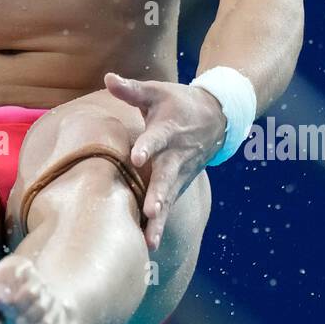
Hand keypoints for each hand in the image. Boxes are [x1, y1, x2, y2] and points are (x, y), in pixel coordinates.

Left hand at [103, 72, 225, 250]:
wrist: (217, 117)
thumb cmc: (177, 103)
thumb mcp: (156, 91)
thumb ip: (131, 89)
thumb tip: (108, 77)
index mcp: (167, 130)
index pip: (156, 139)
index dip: (147, 147)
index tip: (137, 157)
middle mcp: (175, 156)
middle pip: (166, 177)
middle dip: (158, 194)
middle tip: (151, 211)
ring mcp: (180, 174)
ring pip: (170, 199)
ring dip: (160, 220)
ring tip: (150, 241)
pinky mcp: (179, 185)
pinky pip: (170, 207)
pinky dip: (161, 226)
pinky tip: (149, 246)